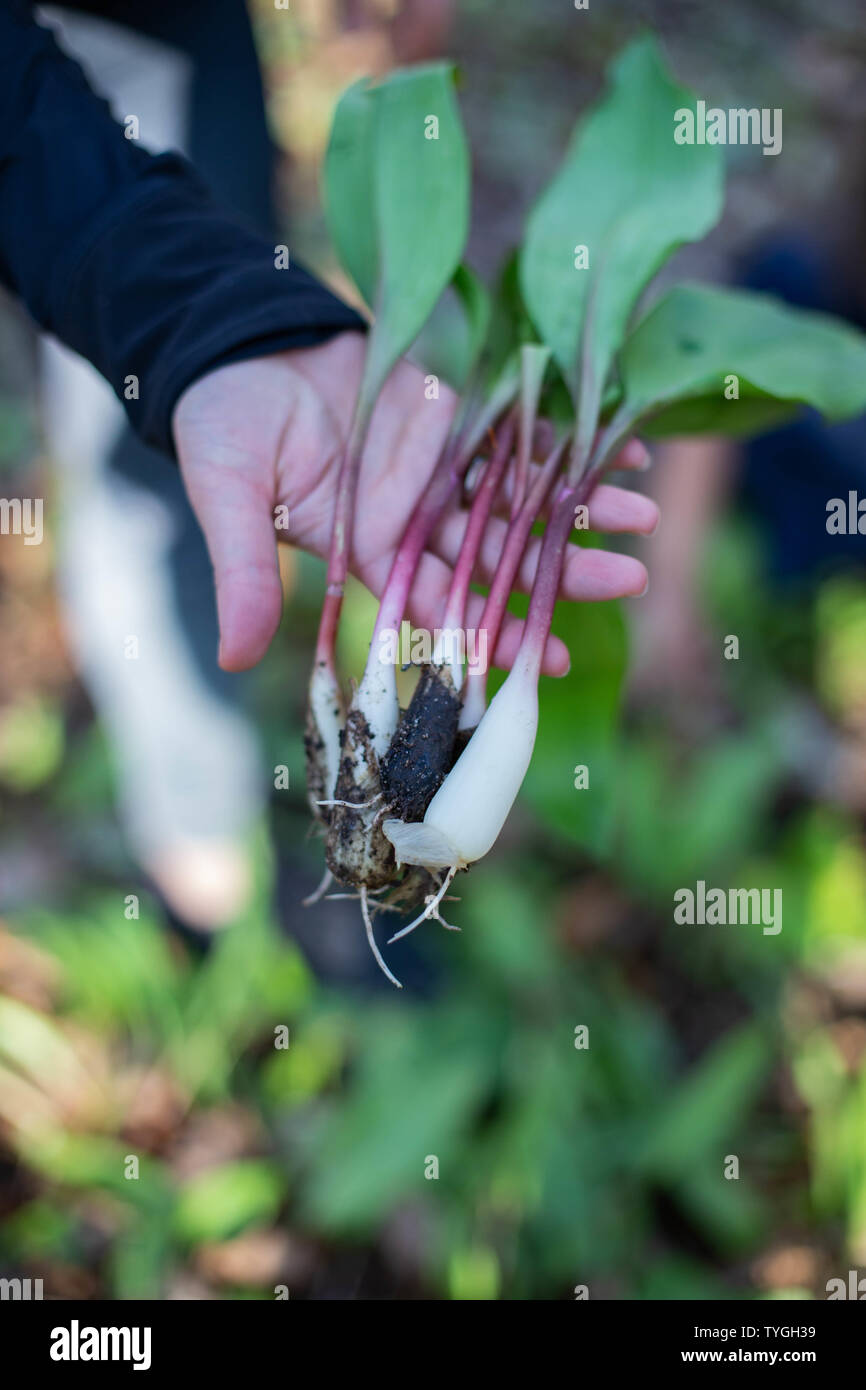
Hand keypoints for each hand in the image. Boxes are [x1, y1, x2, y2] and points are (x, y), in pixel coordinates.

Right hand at [173, 330, 657, 673]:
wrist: (237, 342)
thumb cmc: (223, 424)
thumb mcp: (228, 497)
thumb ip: (243, 572)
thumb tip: (231, 658)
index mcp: (366, 552)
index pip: (437, 606)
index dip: (490, 632)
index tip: (549, 659)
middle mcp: (413, 519)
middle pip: (496, 556)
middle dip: (559, 571)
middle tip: (630, 580)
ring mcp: (439, 467)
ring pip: (519, 498)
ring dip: (578, 508)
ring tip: (643, 516)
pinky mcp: (455, 412)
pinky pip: (518, 433)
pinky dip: (565, 440)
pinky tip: (621, 448)